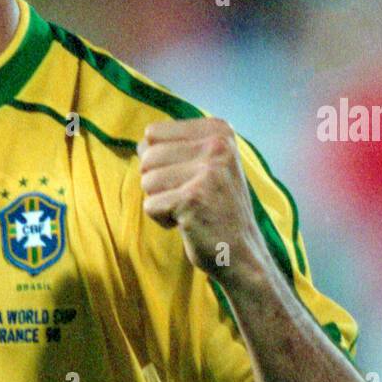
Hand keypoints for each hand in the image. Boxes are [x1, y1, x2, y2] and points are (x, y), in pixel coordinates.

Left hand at [138, 117, 268, 282]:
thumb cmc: (216, 208)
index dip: (159, 160)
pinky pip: (150, 205)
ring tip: (189, 209)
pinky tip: (187, 223)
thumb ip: (177, 146)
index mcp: (219, 130)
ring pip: (147, 181)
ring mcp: (208, 170)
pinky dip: (162, 219)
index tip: (187, 177)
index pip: (153, 133)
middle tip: (188, 198)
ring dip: (161, 201)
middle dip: (157, 183)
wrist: (240, 251)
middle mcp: (217, 145)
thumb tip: (140, 143)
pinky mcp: (194, 198)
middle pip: (147, 156)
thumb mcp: (207, 164)